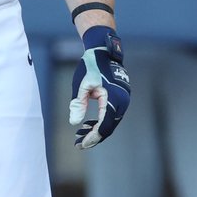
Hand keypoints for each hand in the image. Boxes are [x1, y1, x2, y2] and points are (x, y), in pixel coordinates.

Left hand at [69, 26, 130, 149]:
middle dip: (94, 137)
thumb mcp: (81, 84)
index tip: (81, 145)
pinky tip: (87, 125)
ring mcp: (122, 101)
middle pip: (109, 127)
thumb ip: (78, 104)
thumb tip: (74, 123)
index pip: (104, 125)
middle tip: (79, 144)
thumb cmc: (91, 66)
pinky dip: (100, 121)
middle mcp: (121, 102)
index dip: (93, 137)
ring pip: (110, 122)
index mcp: (113, 98)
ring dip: (96, 129)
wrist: (103, 52)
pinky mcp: (120, 99)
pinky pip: (111, 115)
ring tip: (80, 135)